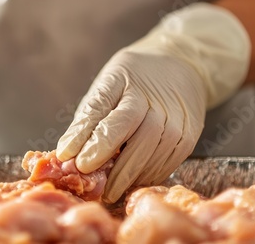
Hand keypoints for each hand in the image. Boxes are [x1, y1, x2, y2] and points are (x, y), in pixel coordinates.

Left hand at [55, 3, 250, 202]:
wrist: (179, 64)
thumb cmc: (131, 81)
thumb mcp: (106, 87)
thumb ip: (88, 120)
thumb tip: (65, 153)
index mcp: (125, 81)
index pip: (110, 113)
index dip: (94, 141)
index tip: (76, 162)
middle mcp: (154, 100)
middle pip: (138, 139)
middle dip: (117, 168)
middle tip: (98, 190)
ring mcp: (175, 118)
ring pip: (155, 155)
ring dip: (132, 177)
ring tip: (112, 190)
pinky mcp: (188, 135)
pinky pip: (168, 163)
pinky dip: (149, 176)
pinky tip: (134, 182)